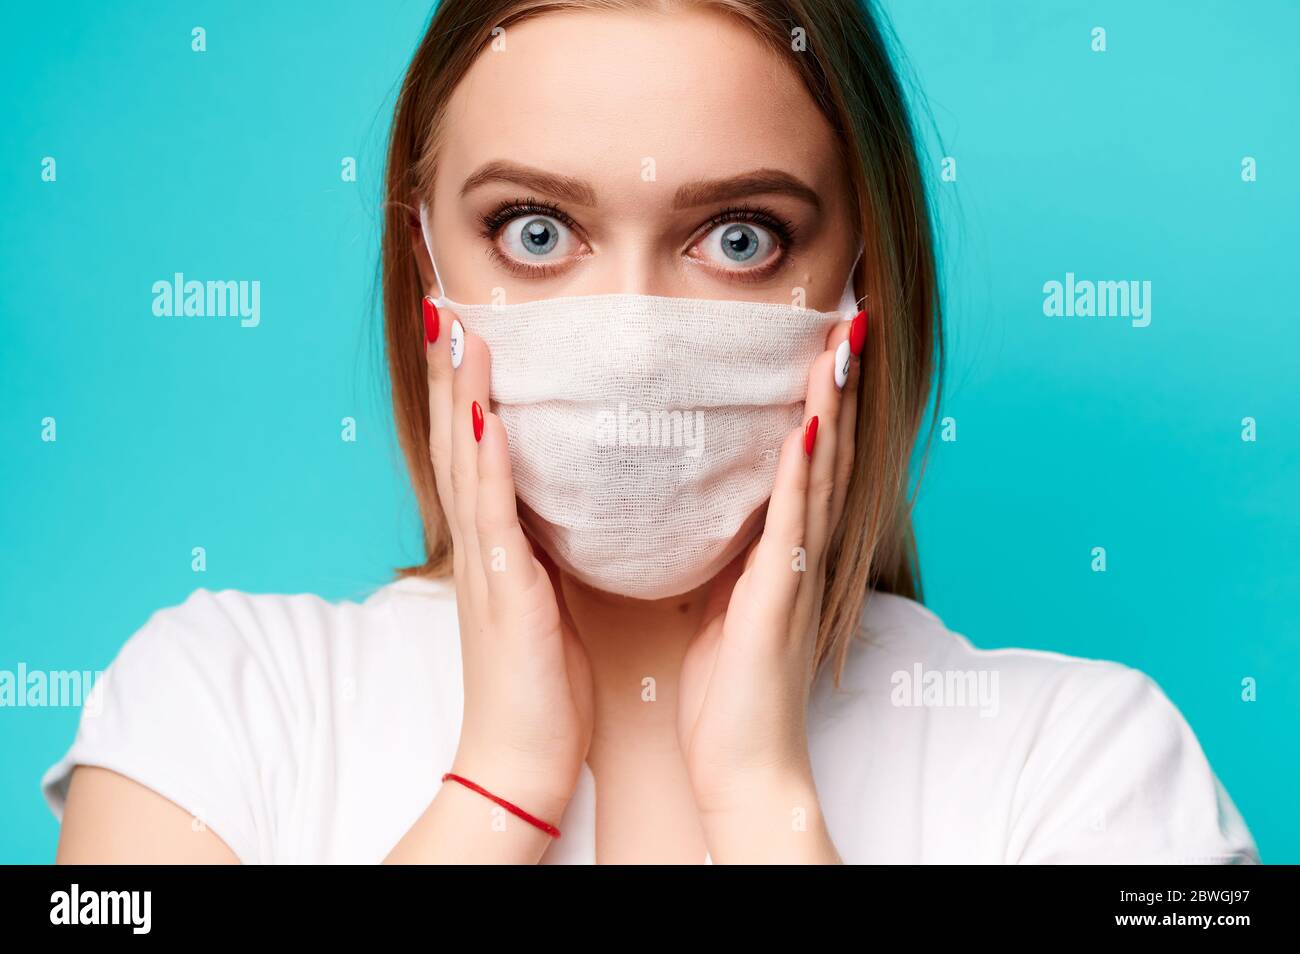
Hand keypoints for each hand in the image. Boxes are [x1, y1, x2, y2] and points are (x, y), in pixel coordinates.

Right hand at [425, 302, 593, 823]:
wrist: (524, 753)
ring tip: (458, 325)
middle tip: (443, 294)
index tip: (470, 320)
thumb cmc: (543, 678)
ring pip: (465, 459)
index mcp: (495, 538)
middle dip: (453, 363)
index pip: (477, 441)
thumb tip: (563, 498)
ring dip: (462, 391)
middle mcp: (480, 540)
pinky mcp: (502, 590)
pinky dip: (485, 458)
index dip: (471, 380)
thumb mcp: (546, 593)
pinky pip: (490, 512)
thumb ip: (543, 541)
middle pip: (458, 433)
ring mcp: (485, 562)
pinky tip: (487, 412)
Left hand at [677, 311, 864, 858]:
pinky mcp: (780, 596)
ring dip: (832, 404)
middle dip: (838, 380)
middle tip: (851, 314)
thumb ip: (724, 553)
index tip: (822, 338)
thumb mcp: (719, 602)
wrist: (741, 763)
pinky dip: (804, 472)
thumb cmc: (727, 690)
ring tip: (841, 342)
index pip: (806, 455)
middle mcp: (802, 550)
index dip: (818, 395)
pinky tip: (808, 425)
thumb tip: (702, 510)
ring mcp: (798, 570)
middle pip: (827, 447)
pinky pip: (794, 522)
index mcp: (783, 549)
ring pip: (821, 470)